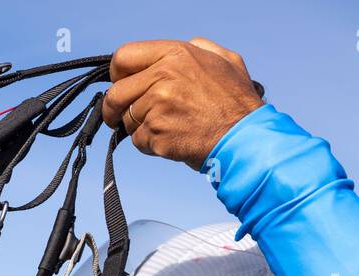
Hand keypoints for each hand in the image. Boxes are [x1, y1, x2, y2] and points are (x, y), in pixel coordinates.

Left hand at [102, 38, 264, 169]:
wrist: (243, 137)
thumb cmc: (236, 102)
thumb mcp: (223, 60)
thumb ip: (198, 48)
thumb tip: (181, 48)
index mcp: (175, 54)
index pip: (124, 57)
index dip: (117, 74)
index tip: (120, 85)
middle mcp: (163, 76)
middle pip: (116, 93)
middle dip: (114, 108)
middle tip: (117, 117)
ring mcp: (158, 106)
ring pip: (128, 119)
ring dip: (140, 127)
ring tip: (166, 127)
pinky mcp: (156, 133)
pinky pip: (138, 140)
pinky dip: (150, 144)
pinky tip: (171, 141)